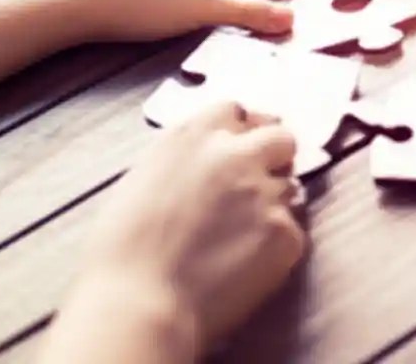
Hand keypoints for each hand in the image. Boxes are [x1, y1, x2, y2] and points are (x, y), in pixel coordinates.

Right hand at [53, 103, 304, 358]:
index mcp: (194, 136)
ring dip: (274, 205)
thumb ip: (183, 160)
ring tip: (239, 240)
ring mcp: (265, 193)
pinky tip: (242, 268)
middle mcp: (236, 155)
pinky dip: (275, 249)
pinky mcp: (285, 233)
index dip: (242, 131)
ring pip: (290, 187)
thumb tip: (203, 164)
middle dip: (275, 157)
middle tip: (260, 187)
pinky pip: (292, 233)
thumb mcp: (143, 179)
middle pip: (280, 138)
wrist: (138, 303)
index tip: (241, 147)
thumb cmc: (122, 253)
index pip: (236, 112)